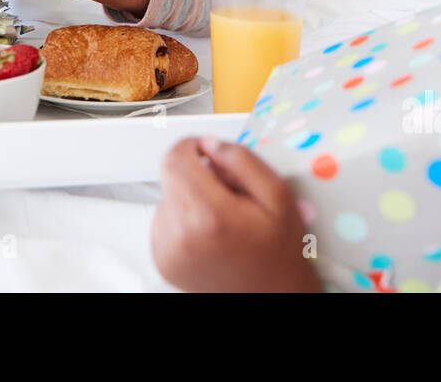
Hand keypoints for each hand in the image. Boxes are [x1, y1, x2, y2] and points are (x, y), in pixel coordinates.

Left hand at [152, 136, 321, 291]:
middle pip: (170, 176)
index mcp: (210, 216)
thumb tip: (211, 144)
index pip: (174, 158)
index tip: (206, 151)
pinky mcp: (163, 261)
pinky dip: (182, 218)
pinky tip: (209, 232)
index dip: (191, 145)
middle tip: (226, 190)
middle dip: (195, 173)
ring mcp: (168, 252)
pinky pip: (164, 220)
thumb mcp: (278, 196)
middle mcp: (182, 236)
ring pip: (166, 197)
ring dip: (188, 196)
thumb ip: (242, 160)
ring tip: (221, 216)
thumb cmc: (278, 252)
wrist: (273, 296)